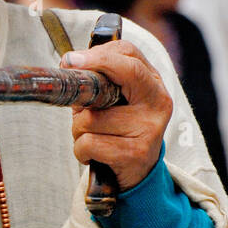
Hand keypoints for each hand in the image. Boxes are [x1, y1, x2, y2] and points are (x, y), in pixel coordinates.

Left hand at [60, 40, 173, 191]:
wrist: (138, 173)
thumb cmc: (118, 130)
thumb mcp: (113, 102)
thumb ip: (97, 82)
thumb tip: (70, 64)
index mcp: (152, 83)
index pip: (129, 55)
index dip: (98, 54)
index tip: (70, 59)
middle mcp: (157, 102)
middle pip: (125, 72)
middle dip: (90, 74)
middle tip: (70, 80)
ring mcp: (149, 128)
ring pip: (92, 116)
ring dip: (78, 128)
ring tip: (91, 136)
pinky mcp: (136, 153)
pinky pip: (89, 143)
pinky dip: (81, 150)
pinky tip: (93, 154)